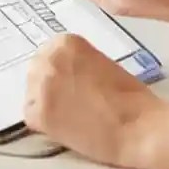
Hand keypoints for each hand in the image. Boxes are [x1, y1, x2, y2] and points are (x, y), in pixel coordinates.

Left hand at [24, 34, 163, 166]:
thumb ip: (77, 62)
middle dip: (51, 84)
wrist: (137, 127)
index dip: (63, 72)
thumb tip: (65, 74)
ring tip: (72, 115)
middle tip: (72, 101)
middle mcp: (47, 59)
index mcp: (65, 42)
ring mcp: (39, 86)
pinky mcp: (36, 113)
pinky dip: (45, 124)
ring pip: (33, 93)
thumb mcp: (101, 63)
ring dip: (47, 103)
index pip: (50, 53)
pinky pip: (31, 117)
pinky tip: (66, 126)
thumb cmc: (130, 97)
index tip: (75, 83)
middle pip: (38, 70)